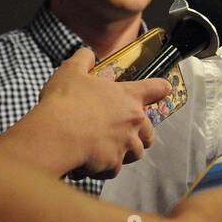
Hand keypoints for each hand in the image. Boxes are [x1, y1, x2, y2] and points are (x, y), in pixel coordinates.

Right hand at [39, 48, 171, 177]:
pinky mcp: (113, 164)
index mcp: (128, 96)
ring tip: (108, 149)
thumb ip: (82, 59)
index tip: (164, 89)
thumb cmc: (66, 100)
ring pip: (136, 153)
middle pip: (150, 132)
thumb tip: (87, 52)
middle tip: (126, 133)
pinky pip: (114, 169)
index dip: (161, 88)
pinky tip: (90, 163)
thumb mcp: (71, 71)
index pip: (156, 88)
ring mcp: (126, 145)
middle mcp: (134, 121)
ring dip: (126, 152)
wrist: (57, 133)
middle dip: (142, 134)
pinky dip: (104, 167)